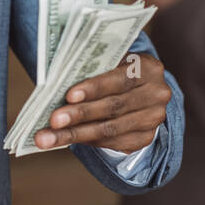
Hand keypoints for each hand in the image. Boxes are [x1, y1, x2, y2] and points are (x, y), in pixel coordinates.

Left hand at [34, 53, 170, 152]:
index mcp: (148, 68)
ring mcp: (153, 119)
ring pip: (109, 130)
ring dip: (75, 134)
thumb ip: (95, 68)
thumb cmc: (117, 71)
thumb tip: (57, 82)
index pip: (121, 78)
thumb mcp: (112, 62)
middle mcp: (157, 94)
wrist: (142, 91)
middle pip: (113, 107)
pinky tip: (65, 140)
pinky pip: (111, 142)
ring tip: (47, 138)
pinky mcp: (145, 138)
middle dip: (80, 115)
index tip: (69, 95)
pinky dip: (86, 141)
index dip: (94, 88)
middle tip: (53, 120)